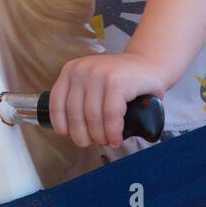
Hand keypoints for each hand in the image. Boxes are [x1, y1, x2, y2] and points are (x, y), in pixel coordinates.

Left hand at [50, 52, 167, 148]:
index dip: (63, 126)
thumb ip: (79, 99)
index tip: (72, 136)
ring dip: (100, 136)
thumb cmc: (121, 80)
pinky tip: (116, 137)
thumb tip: (70, 132)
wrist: (149, 65)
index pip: (56, 104)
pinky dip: (113, 132)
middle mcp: (82, 70)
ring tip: (108, 140)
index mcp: (71, 70)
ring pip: (92, 117)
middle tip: (95, 142)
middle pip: (74, 114)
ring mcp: (99, 74)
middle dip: (83, 136)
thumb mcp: (92, 83)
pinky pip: (110, 115)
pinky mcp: (117, 82)